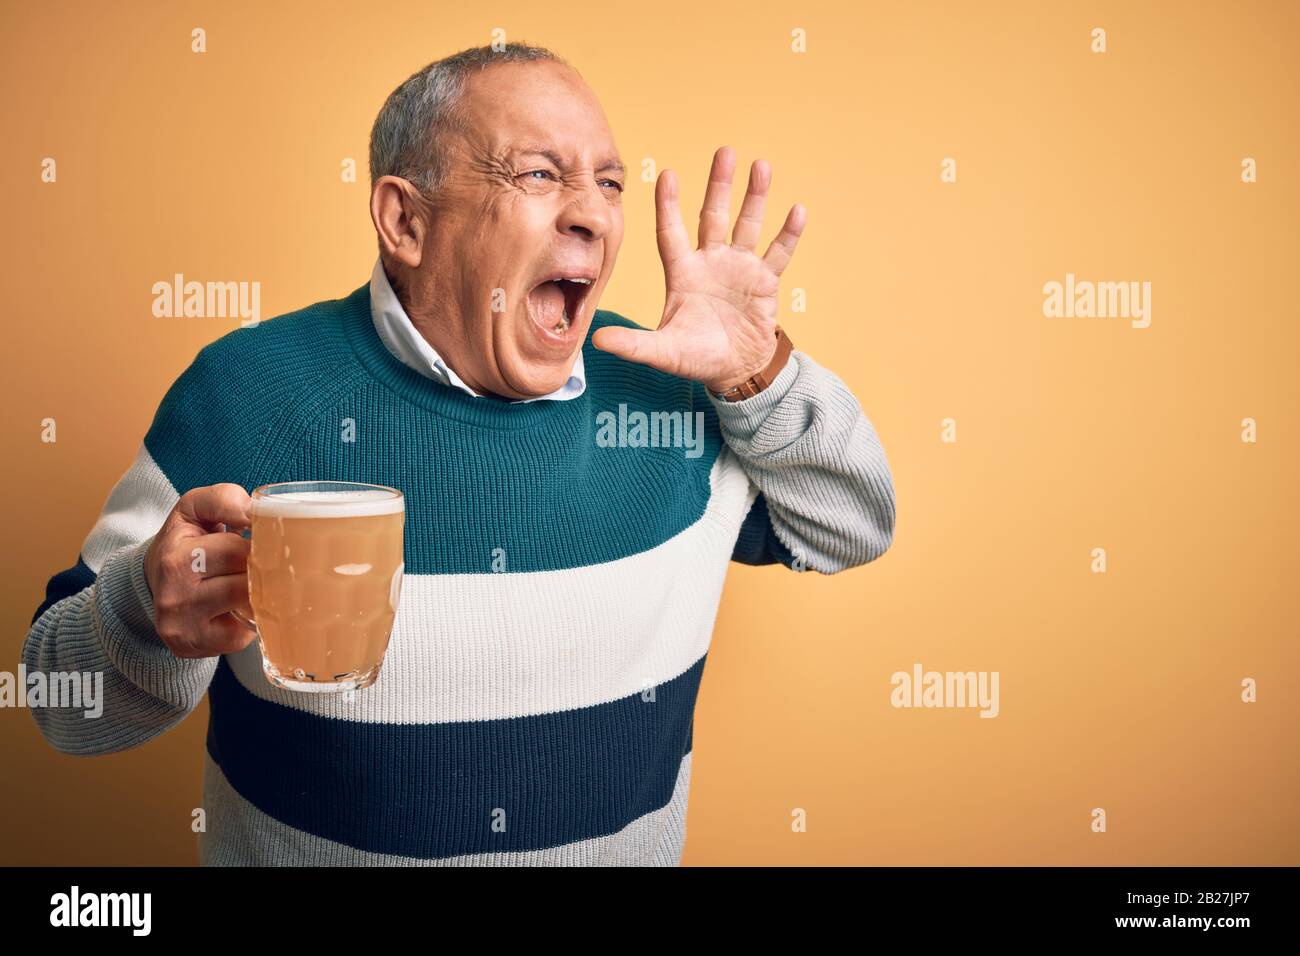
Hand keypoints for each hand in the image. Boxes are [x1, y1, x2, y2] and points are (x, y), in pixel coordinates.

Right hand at [143, 483, 255, 658]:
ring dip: (259, 595)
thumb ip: (225, 500)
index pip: (239, 552)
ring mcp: (183, 627)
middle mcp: (174, 597)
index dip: (258, 544)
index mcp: (176, 559)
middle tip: (263, 563)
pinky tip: (237, 608)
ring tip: (252, 582)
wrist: (153, 580)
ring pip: (247, 610)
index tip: (262, 542)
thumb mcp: (195, 508)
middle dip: (262, 571)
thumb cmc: (184, 540)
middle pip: (247, 583)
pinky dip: (248, 622)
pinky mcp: (193, 648)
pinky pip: (241, 636)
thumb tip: (255, 513)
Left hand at [592, 146, 804, 393]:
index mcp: (683, 273)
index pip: (671, 232)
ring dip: (755, 196)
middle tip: (724, 151)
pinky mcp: (765, 281)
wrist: (733, 371)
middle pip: (714, 216)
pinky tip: (797, 210)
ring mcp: (740, 268)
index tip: (667, 174)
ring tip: (761, 165)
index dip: (669, 206)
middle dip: (718, 184)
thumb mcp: (662, 351)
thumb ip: (633, 344)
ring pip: (747, 224)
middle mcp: (710, 262)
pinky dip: (788, 234)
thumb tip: (596, 341)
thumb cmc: (694, 358)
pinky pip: (778, 253)